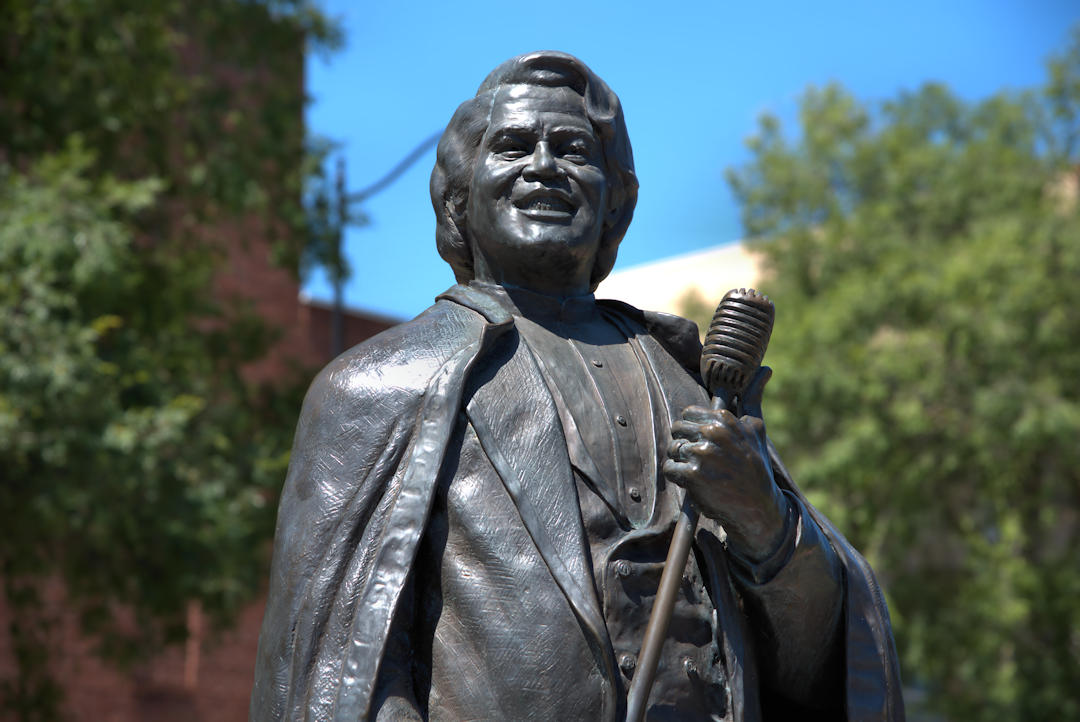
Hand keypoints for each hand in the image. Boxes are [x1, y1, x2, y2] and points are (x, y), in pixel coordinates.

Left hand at [663, 367, 789, 560]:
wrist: (758, 506)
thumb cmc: (755, 464)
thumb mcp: (757, 428)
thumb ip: (753, 396)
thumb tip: (766, 368)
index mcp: (724, 418)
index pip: (688, 413)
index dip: (693, 429)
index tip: (706, 442)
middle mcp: (713, 432)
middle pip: (677, 430)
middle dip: (686, 445)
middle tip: (704, 460)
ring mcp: (702, 454)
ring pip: (672, 449)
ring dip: (682, 462)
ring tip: (702, 472)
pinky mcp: (693, 476)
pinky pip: (670, 468)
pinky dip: (679, 478)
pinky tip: (696, 482)